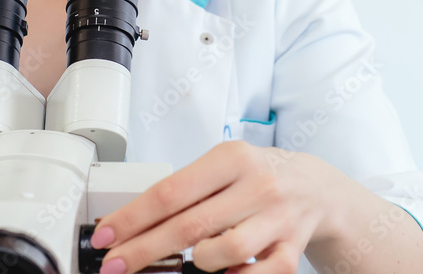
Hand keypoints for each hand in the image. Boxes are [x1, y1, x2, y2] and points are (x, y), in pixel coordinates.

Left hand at [88, 140, 345, 273]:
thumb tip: (131, 223)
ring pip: (222, 252)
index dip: (133, 218)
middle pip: (188, 226)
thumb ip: (187, 190)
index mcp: (233, 158)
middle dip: (143, 250)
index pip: (171, 191)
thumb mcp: (224, 166)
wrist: (316, 187)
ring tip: (188, 260)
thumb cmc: (258, 176)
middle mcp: (257, 186)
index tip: (106, 236)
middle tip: (115, 264)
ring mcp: (277, 219)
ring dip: (195, 262)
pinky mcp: (292, 249)